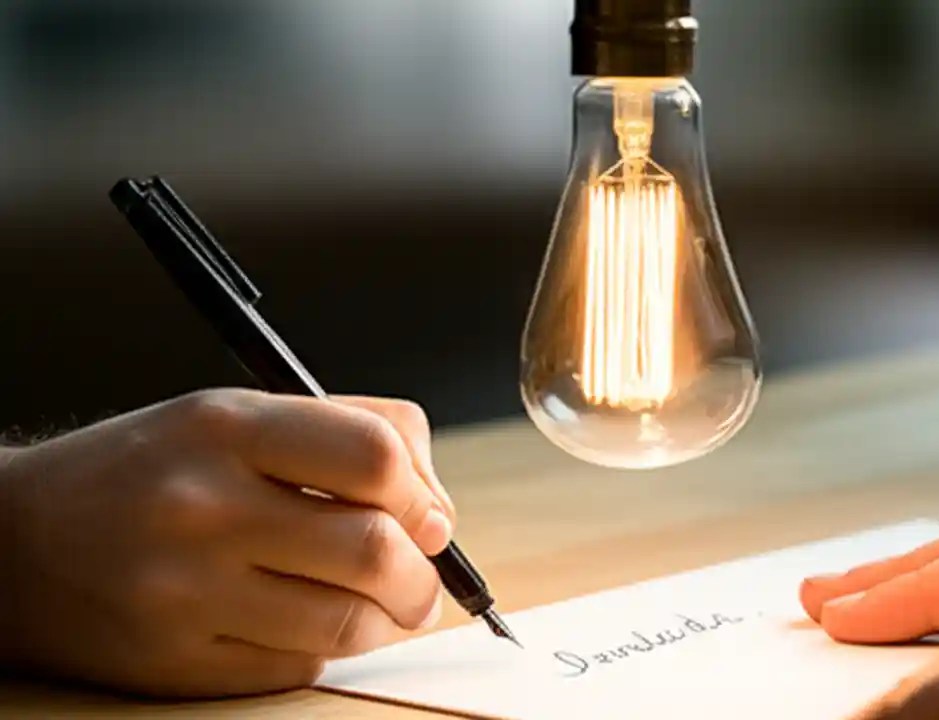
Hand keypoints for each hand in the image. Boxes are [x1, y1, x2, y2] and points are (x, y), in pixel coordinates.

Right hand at [0, 389, 455, 697]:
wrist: (18, 542)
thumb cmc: (151, 471)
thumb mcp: (236, 416)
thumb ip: (348, 434)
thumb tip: (437, 511)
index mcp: (227, 429)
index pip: (374, 455)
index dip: (423, 493)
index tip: (427, 515)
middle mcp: (204, 508)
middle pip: (375, 550)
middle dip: (424, 574)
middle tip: (419, 575)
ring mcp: (187, 593)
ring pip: (348, 622)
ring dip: (385, 618)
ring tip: (375, 602)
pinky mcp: (178, 664)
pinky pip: (298, 667)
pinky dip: (323, 648)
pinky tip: (300, 620)